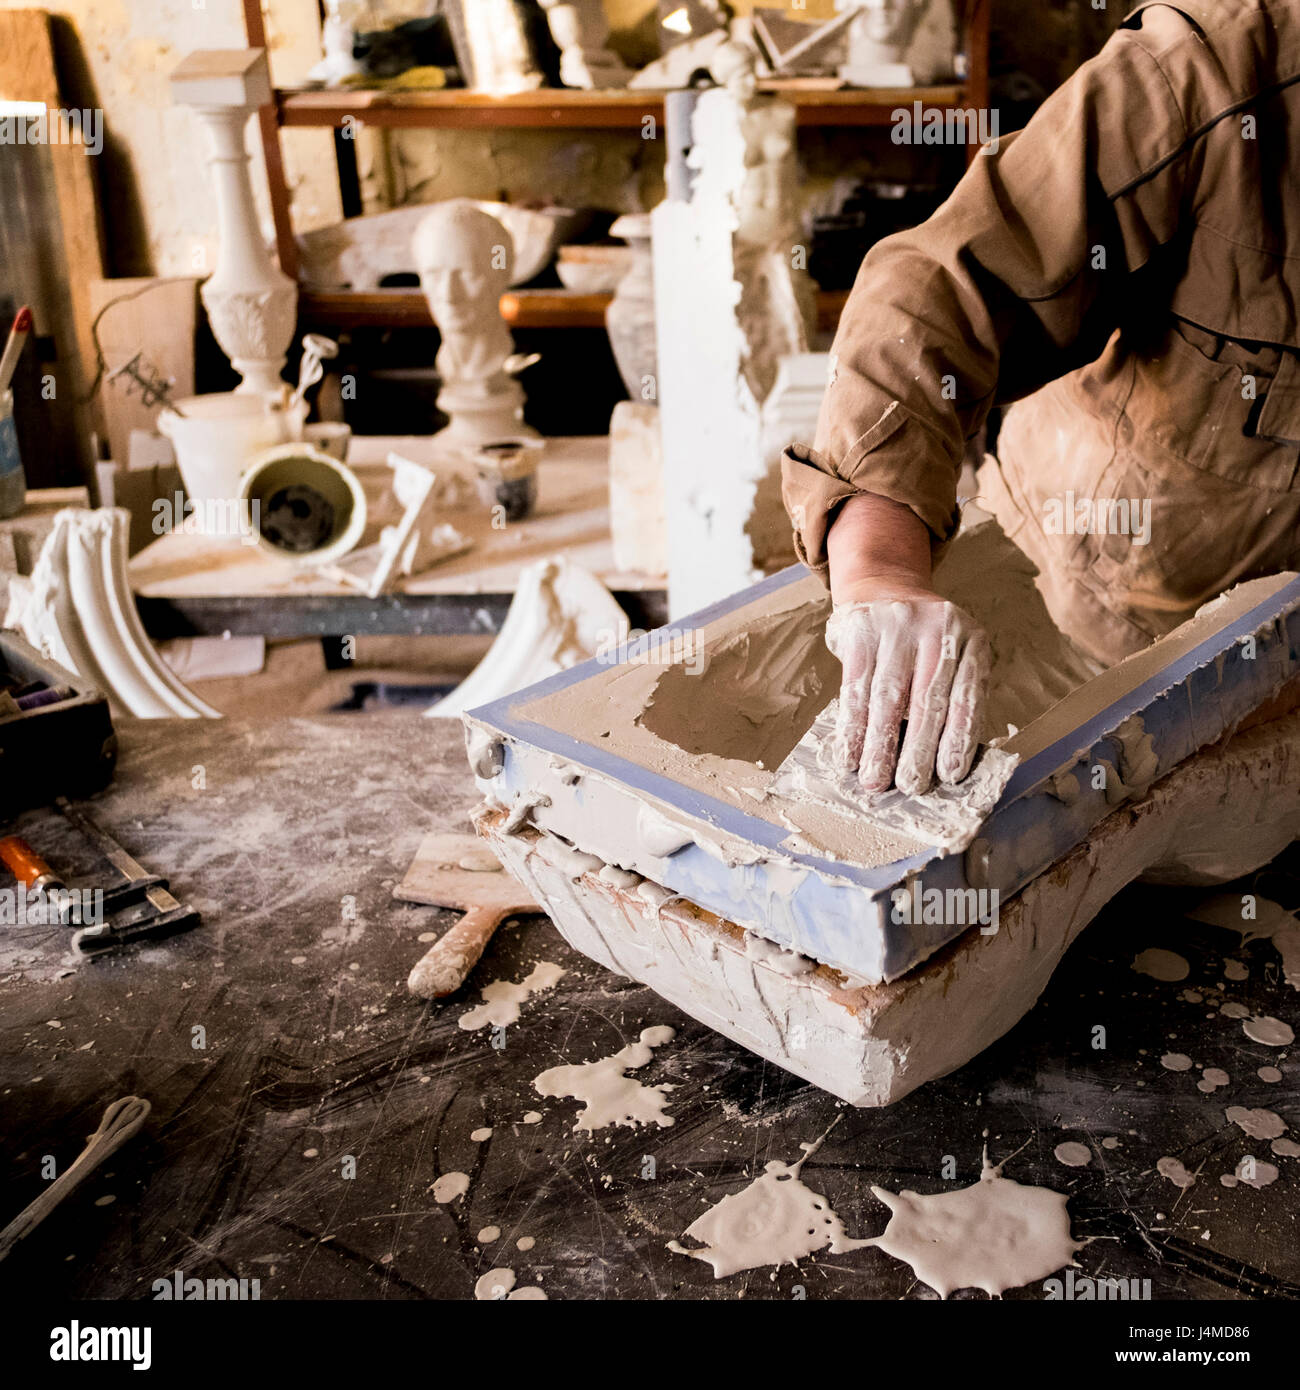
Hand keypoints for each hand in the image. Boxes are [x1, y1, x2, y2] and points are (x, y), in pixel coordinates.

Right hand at [824, 587, 990, 795]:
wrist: (885, 587)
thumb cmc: (922, 641)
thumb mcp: (952, 654)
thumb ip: (953, 696)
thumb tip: (944, 764)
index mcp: (971, 638)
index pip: (967, 694)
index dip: (958, 736)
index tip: (950, 775)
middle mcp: (937, 628)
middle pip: (928, 698)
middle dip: (917, 748)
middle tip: (910, 786)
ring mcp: (897, 625)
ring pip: (888, 695)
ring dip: (879, 744)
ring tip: (874, 780)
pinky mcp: (861, 630)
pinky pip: (855, 686)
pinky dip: (852, 725)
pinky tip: (849, 753)